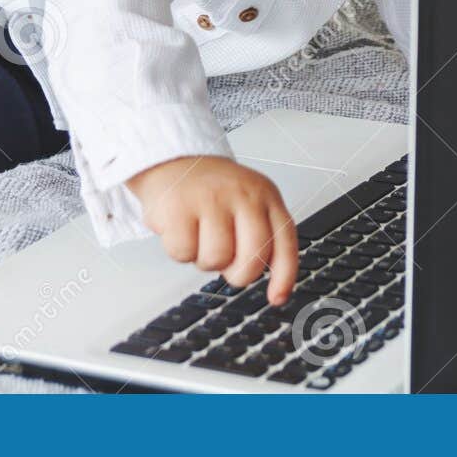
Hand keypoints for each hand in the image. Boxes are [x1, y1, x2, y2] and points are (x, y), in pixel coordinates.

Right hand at [125, 156, 298, 303]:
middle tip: (224, 260)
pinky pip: (183, 253)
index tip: (277, 298)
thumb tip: (276, 287)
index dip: (284, 275)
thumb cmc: (211, 190)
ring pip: (216, 260)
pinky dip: (178, 249)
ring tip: (198, 234)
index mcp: (265, 195)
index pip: (284, 241)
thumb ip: (262, 235)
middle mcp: (242, 194)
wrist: (171, 159)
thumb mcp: (248, 201)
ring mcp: (210, 198)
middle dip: (236, 273)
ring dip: (203, 258)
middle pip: (251, 260)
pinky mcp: (179, 206)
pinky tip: (179, 227)